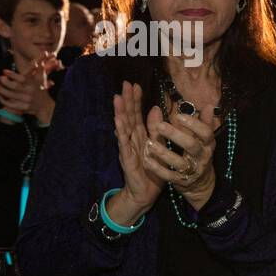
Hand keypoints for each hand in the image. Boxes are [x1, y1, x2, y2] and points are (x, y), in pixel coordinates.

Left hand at [0, 53, 57, 120]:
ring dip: (0, 90)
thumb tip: (40, 60)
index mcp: (33, 84)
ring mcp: (26, 100)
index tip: (4, 71)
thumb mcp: (41, 79)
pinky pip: (9, 104)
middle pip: (14, 87)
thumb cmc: (40, 89)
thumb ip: (39, 69)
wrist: (44, 106)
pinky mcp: (23, 107)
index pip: (22, 79)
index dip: (12, 74)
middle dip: (3, 82)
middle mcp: (30, 92)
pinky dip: (2, 100)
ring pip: (10, 95)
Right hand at [112, 82, 164, 216]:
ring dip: (120, 113)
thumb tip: (156, 108)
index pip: (137, 114)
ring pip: (123, 128)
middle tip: (125, 84)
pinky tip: (118, 122)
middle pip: (128, 117)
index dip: (136, 100)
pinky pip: (123, 144)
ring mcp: (128, 148)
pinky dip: (121, 132)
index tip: (135, 84)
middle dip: (127, 100)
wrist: (145, 192)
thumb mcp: (158, 146)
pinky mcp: (127, 159)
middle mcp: (132, 140)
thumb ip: (157, 129)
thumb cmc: (152, 169)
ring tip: (118, 98)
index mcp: (140, 136)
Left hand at [145, 108, 218, 210]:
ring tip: (149, 144)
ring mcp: (192, 170)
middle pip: (191, 146)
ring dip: (164, 153)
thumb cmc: (198, 154)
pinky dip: (157, 169)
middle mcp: (202, 157)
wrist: (200, 183)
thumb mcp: (204, 140)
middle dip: (175, 135)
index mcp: (207, 144)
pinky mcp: (182, 181)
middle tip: (160, 126)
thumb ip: (204, 123)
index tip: (178, 116)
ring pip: (179, 162)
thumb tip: (209, 106)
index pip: (205, 133)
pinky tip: (146, 161)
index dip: (193, 124)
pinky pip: (169, 176)